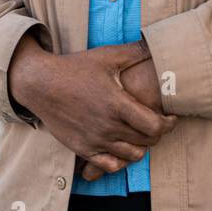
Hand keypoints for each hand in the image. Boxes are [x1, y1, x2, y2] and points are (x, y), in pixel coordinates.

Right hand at [77, 38, 164, 179]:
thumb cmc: (75, 67)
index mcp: (118, 104)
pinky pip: (110, 166)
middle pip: (147, 142)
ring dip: (141, 147)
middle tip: (157, 124)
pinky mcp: (82, 149)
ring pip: (132, 156)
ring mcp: (95, 140)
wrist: (40, 84)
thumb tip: (156, 44)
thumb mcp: (107, 56)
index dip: (169, 124)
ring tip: (140, 135)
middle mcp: (108, 126)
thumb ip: (135, 52)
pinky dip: (121, 161)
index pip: (156, 126)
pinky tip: (121, 148)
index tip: (171, 118)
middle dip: (158, 134)